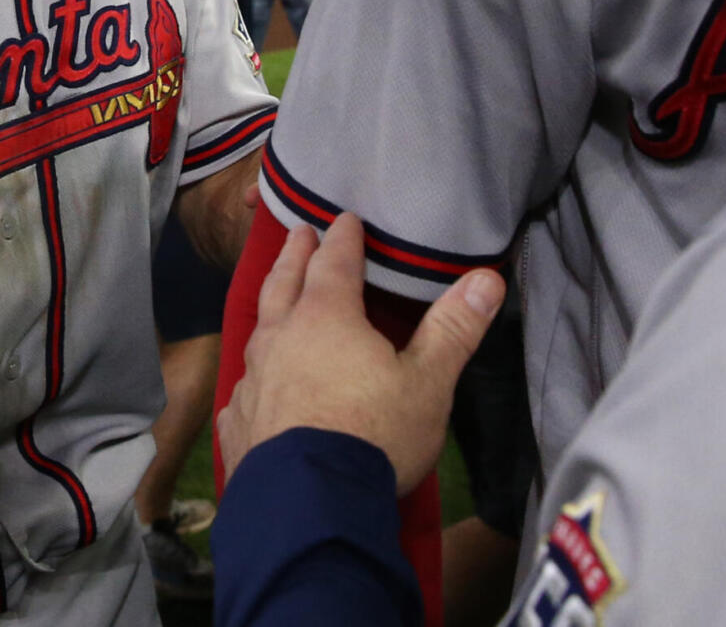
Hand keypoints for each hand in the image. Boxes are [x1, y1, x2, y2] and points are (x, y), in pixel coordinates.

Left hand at [217, 215, 503, 493]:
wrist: (311, 506)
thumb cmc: (375, 433)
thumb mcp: (428, 382)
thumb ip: (453, 328)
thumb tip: (487, 277)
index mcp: (327, 318)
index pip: (335, 262)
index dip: (342, 238)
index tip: (345, 219)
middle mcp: (281, 339)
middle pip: (285, 284)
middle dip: (295, 256)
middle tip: (298, 234)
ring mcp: (254, 382)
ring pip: (258, 332)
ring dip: (270, 311)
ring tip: (276, 302)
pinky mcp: (239, 425)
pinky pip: (245, 390)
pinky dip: (254, 378)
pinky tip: (255, 387)